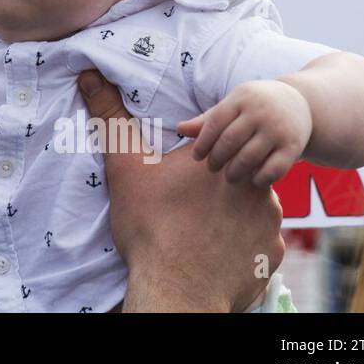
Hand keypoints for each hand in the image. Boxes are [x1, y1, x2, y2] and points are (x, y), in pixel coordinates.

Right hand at [77, 70, 284, 311]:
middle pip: (235, 178)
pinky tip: (218, 254)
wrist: (176, 288)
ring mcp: (269, 221)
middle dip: (216, 192)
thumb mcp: (125, 167)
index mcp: (220, 158)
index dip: (198, 166)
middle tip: (188, 211)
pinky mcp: (274, 254)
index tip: (183, 182)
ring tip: (201, 233)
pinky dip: (243, 247)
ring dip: (232, 219)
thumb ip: (111, 118)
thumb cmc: (150, 227)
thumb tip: (90, 75)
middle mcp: (253, 183)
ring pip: (251, 210)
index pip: (217, 149)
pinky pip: (261, 244)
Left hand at [177, 79, 311, 187]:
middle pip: (230, 141)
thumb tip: (178, 128)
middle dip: (217, 159)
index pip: (215, 123)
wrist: (300, 103)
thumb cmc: (255, 106)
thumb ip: (208, 119)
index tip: (197, 156)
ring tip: (229, 177)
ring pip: (249, 157)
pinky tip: (253, 180)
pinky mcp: (293, 146)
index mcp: (241, 98)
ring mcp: (278, 129)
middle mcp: (260, 112)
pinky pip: (274, 169)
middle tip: (212, 168)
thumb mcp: (233, 105)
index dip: (203, 142)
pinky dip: (260, 178)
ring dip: (235, 172)